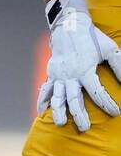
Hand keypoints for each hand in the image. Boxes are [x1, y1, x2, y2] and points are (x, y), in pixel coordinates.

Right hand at [37, 0, 120, 131]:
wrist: (69, 27)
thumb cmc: (92, 39)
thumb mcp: (111, 50)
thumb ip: (120, 66)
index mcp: (86, 70)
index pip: (97, 92)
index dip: (107, 103)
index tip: (116, 112)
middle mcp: (70, 76)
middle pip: (74, 99)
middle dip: (79, 115)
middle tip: (85, 128)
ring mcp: (59, 76)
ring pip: (57, 97)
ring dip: (58, 111)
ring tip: (61, 123)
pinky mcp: (51, 74)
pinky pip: (45, 90)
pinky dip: (42, 101)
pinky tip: (42, 112)